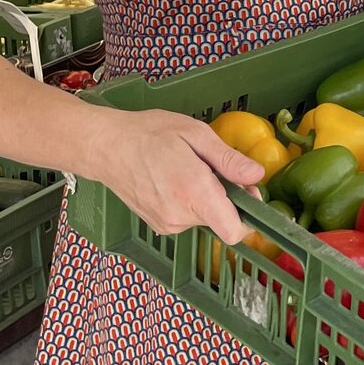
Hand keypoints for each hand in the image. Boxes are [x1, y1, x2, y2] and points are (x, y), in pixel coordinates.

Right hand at [87, 107, 262, 245]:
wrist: (106, 146)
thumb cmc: (149, 134)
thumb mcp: (196, 135)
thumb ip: (229, 160)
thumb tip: (256, 175)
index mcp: (193, 192)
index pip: (234, 230)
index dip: (248, 214)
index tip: (247, 192)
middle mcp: (180, 216)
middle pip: (222, 220)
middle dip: (226, 197)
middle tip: (212, 167)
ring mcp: (167, 224)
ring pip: (205, 218)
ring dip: (206, 198)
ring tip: (188, 169)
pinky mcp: (158, 225)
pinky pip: (187, 218)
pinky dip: (189, 202)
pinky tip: (175, 179)